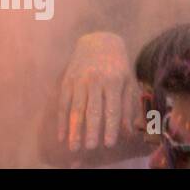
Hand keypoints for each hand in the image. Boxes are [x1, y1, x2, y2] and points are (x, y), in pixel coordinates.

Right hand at [56, 32, 140, 151]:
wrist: (99, 41)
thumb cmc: (117, 66)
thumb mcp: (128, 83)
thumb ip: (127, 107)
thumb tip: (128, 132)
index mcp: (113, 81)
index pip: (112, 109)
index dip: (110, 127)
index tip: (108, 144)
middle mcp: (95, 80)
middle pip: (92, 109)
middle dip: (90, 130)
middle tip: (89, 148)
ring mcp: (79, 80)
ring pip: (75, 108)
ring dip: (74, 129)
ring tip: (73, 146)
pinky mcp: (67, 80)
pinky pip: (63, 102)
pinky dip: (61, 120)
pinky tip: (62, 134)